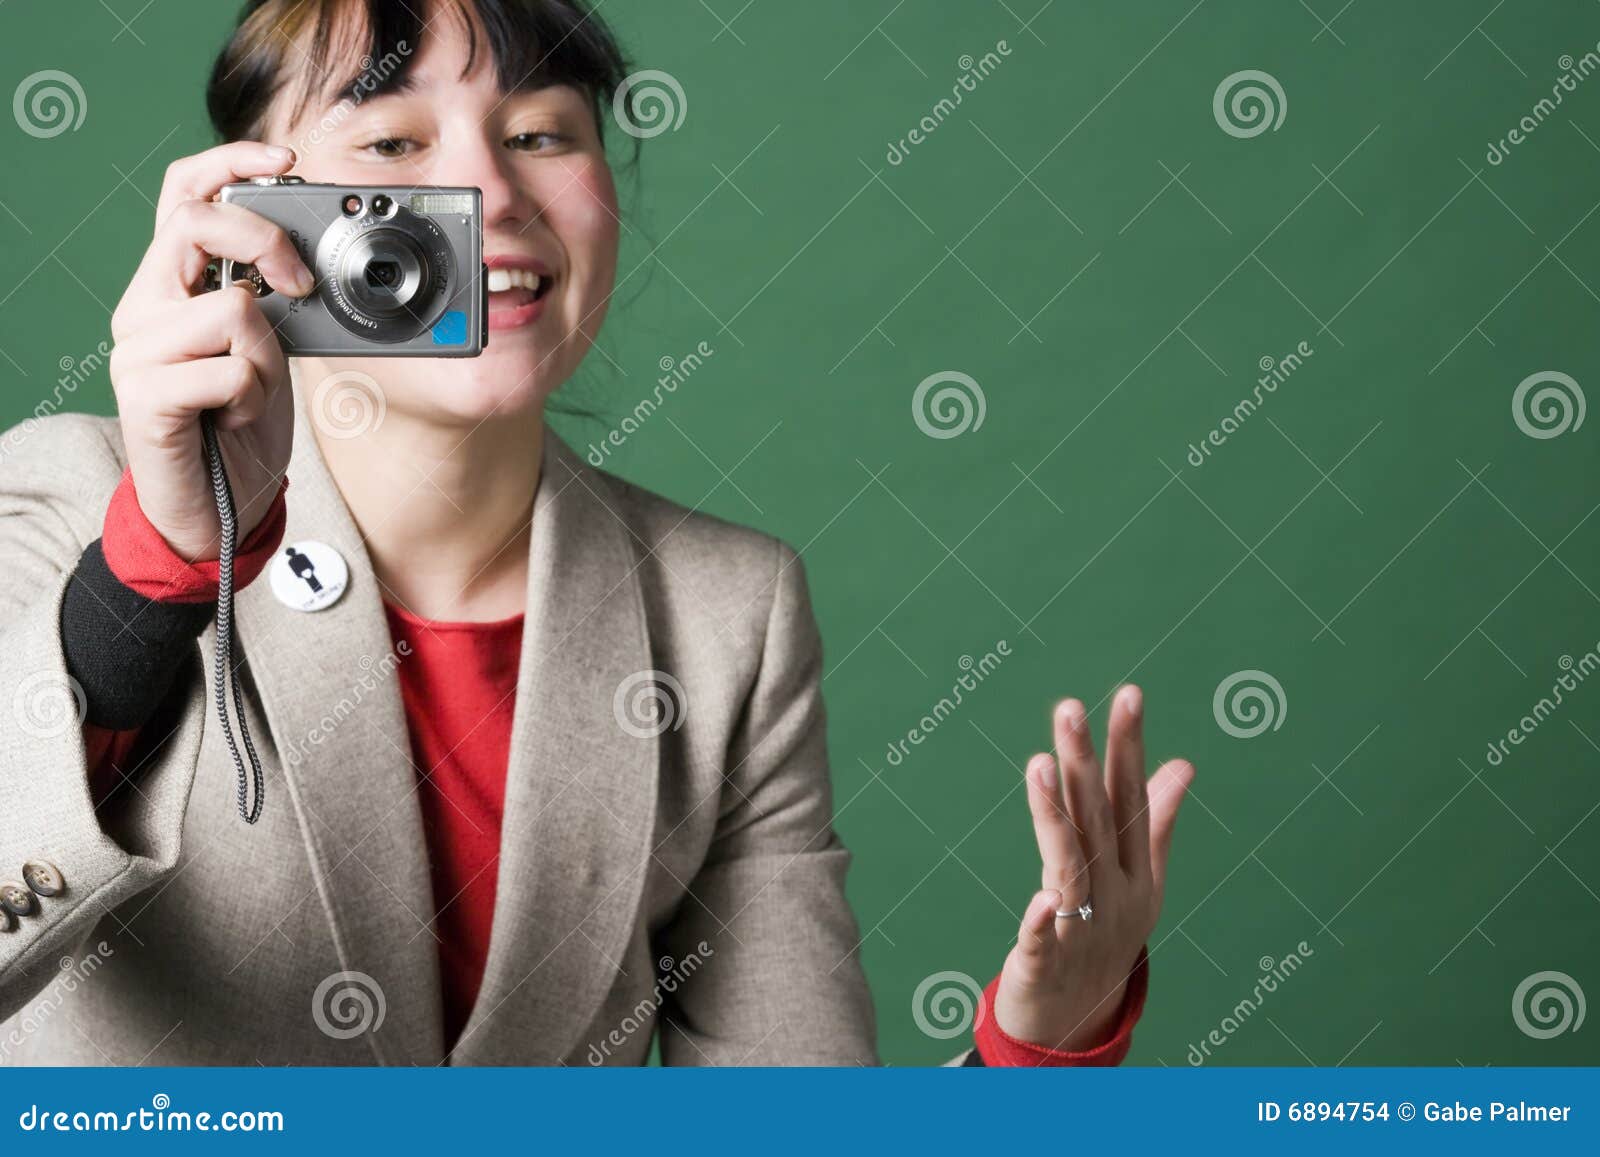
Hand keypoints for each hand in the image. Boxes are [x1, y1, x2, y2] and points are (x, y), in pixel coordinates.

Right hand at [108, 141, 312, 560]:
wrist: (212, 509)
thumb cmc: (238, 428)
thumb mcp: (270, 351)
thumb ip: (271, 303)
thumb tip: (303, 263)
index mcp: (172, 287)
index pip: (184, 195)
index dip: (230, 162)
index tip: (286, 159)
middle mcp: (143, 307)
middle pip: (198, 226)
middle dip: (266, 244)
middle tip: (300, 287)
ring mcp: (137, 350)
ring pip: (232, 308)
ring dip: (267, 357)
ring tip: (250, 393)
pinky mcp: (145, 395)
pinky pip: (228, 369)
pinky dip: (252, 396)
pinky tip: (235, 418)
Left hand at [992, 685, 1193, 1050]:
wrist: (1079, 1018)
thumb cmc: (1106, 935)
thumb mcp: (1139, 880)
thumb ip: (1155, 820)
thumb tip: (1182, 762)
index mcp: (1132, 868)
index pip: (1130, 797)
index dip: (1129, 746)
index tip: (1129, 693)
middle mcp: (1113, 893)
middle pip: (1096, 821)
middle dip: (1084, 762)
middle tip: (1069, 708)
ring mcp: (1083, 929)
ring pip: (1068, 866)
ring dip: (1054, 817)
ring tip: (1040, 766)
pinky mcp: (1045, 963)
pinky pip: (1044, 940)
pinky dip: (1043, 922)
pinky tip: (1039, 900)